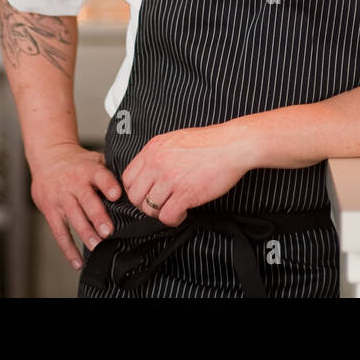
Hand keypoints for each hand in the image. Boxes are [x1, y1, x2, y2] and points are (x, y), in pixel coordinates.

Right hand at [29, 142, 122, 269]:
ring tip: (96, 246)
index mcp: (89, 170)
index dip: (108, 184)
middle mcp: (74, 183)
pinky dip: (68, 249)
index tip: (116, 194)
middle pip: (86, 200)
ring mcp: (61, 198)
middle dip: (97, 216)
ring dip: (85, 232)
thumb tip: (138, 187)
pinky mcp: (50, 211)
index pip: (99, 176)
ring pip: (73, 217)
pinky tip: (78, 262)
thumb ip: (112, 172)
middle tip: (108, 231)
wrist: (48, 157)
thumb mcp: (95, 159)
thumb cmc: (78, 163)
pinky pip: (59, 232)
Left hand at [121, 123, 255, 226]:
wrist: (231, 145)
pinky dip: (174, 219)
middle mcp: (157, 164)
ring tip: (173, 209)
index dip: (135, 190)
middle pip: (134, 196)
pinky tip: (183, 213)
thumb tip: (149, 171)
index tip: (145, 194)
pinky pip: (167, 216)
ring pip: (149, 208)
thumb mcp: (174, 140)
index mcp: (152, 149)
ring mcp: (170, 179)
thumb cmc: (208, 142)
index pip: (127, 177)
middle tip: (158, 205)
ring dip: (160, 213)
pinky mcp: (185, 194)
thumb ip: (158, 154)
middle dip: (144, 205)